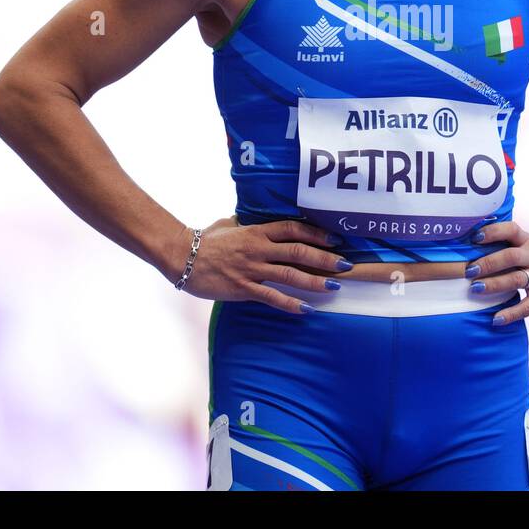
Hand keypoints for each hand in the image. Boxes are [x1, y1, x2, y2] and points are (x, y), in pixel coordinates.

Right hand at [172, 215, 352, 312]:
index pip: (293, 229)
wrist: (182, 257)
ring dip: (314, 281)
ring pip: (290, 275)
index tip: (334, 239)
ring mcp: (251, 269)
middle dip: (325, 258)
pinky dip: (290, 304)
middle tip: (345, 264)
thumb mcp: (229, 225)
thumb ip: (247, 224)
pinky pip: (271, 297)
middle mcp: (258, 248)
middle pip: (298, 252)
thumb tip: (254, 219)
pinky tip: (307, 309)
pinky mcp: (243, 288)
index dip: (316, 234)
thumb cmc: (205, 239)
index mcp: (257, 231)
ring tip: (334, 286)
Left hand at [464, 221, 528, 324]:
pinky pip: (527, 306)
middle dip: (489, 263)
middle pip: (511, 256)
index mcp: (527, 241)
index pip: (512, 231)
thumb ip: (504, 246)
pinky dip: (511, 314)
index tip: (475, 238)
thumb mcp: (526, 245)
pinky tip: (496, 319)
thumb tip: (467, 249)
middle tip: (469, 270)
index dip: (494, 232)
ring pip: (517, 280)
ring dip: (495, 284)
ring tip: (476, 289)